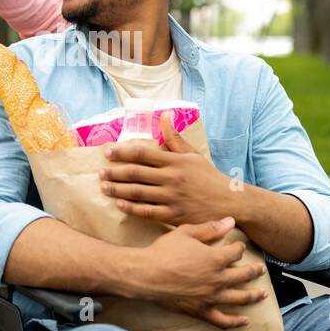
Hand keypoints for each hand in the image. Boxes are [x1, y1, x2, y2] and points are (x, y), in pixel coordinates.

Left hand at [99, 111, 233, 224]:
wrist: (230, 202)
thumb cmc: (209, 178)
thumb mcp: (193, 155)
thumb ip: (175, 138)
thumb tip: (164, 115)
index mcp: (175, 161)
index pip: (143, 153)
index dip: (122, 152)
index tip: (107, 152)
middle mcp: (172, 178)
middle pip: (136, 173)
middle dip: (114, 172)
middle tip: (99, 172)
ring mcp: (172, 198)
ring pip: (138, 192)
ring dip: (117, 189)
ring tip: (103, 187)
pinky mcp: (174, 215)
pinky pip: (147, 212)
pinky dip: (131, 208)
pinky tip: (119, 204)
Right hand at [133, 217, 267, 329]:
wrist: (146, 274)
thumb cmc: (163, 251)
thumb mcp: (186, 233)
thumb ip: (210, 228)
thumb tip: (230, 221)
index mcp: (215, 259)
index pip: (236, 252)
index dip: (239, 247)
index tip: (238, 246)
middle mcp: (218, 279)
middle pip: (244, 275)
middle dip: (254, 271)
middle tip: (261, 269)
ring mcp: (211, 297)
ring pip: (239, 298)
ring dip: (253, 296)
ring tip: (262, 294)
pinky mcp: (201, 311)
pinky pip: (223, 321)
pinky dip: (236, 322)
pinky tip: (245, 321)